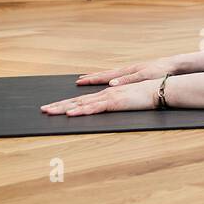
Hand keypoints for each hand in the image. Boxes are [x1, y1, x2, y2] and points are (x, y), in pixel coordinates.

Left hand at [41, 78, 159, 115]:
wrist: (159, 89)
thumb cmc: (147, 96)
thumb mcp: (129, 100)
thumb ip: (118, 103)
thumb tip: (108, 108)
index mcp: (107, 94)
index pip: (83, 99)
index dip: (67, 103)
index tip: (54, 106)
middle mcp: (105, 93)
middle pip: (77, 100)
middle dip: (59, 105)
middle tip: (44, 109)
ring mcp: (108, 97)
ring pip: (81, 103)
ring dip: (64, 108)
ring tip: (50, 111)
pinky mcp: (113, 102)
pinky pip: (94, 108)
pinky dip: (81, 110)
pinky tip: (70, 114)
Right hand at [76, 56, 180, 86]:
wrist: (173, 64)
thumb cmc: (160, 71)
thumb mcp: (144, 76)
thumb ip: (127, 80)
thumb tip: (111, 84)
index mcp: (127, 72)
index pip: (105, 76)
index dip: (92, 79)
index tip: (79, 81)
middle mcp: (126, 70)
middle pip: (104, 74)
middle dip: (91, 78)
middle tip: (78, 80)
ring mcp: (130, 71)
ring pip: (110, 74)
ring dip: (98, 76)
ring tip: (88, 78)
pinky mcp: (136, 72)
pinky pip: (117, 75)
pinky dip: (109, 76)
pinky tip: (108, 79)